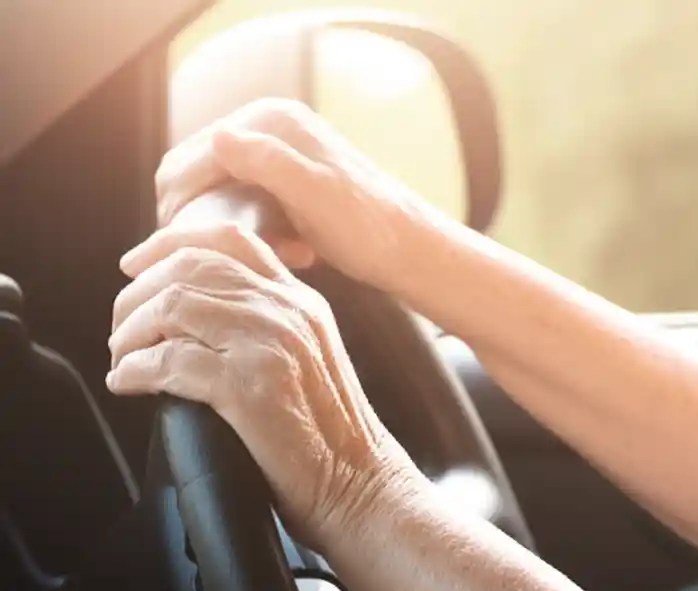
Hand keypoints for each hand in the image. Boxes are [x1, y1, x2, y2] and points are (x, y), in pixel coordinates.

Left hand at [108, 221, 418, 547]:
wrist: (362, 486)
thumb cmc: (331, 440)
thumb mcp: (310, 359)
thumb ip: (272, 327)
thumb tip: (199, 316)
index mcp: (304, 302)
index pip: (231, 240)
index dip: (169, 243)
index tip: (133, 265)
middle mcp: (289, 311)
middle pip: (191, 266)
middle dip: (138, 293)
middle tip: (121, 330)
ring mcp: (272, 344)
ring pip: (174, 306)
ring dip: (131, 333)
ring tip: (122, 359)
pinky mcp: (251, 386)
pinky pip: (170, 360)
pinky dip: (135, 370)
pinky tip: (127, 384)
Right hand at [142, 98, 446, 296]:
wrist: (413, 249)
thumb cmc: (367, 228)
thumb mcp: (315, 195)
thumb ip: (269, 164)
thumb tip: (218, 138)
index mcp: (271, 120)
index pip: (192, 155)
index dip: (178, 202)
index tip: (181, 247)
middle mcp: (271, 126)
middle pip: (200, 171)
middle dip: (203, 215)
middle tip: (218, 255)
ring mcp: (280, 152)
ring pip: (222, 191)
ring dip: (234, 225)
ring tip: (268, 254)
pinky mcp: (290, 180)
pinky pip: (249, 204)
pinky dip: (260, 230)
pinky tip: (295, 253)